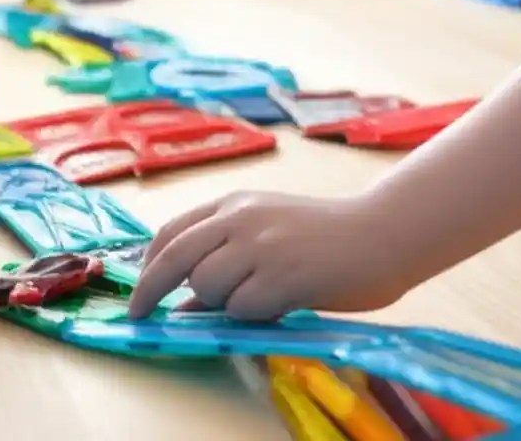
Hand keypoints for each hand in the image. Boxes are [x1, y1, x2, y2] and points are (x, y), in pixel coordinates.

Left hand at [127, 191, 411, 319]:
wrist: (382, 233)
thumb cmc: (325, 238)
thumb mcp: (266, 234)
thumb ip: (224, 257)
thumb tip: (183, 301)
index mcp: (233, 205)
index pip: (172, 233)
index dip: (148, 265)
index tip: (138, 294)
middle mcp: (241, 219)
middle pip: (176, 257)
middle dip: (150, 290)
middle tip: (141, 316)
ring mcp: (261, 245)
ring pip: (206, 285)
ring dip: (220, 302)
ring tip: (258, 297)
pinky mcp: (283, 274)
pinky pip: (243, 308)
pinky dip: (252, 314)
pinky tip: (282, 302)